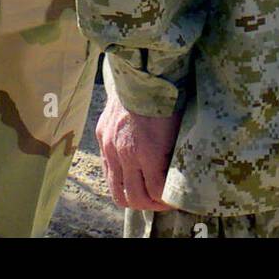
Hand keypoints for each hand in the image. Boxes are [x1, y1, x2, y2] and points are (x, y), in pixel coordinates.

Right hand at [96, 90, 182, 210]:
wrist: (141, 74)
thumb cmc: (165, 100)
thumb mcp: (176, 131)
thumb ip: (173, 159)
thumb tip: (177, 180)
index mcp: (147, 153)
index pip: (156, 193)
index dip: (167, 201)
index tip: (174, 200)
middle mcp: (125, 154)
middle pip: (135, 198)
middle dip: (151, 205)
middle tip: (161, 201)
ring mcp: (110, 146)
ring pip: (116, 191)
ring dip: (131, 198)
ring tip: (143, 194)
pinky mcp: (102, 136)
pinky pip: (107, 171)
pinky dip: (118, 180)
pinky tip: (129, 176)